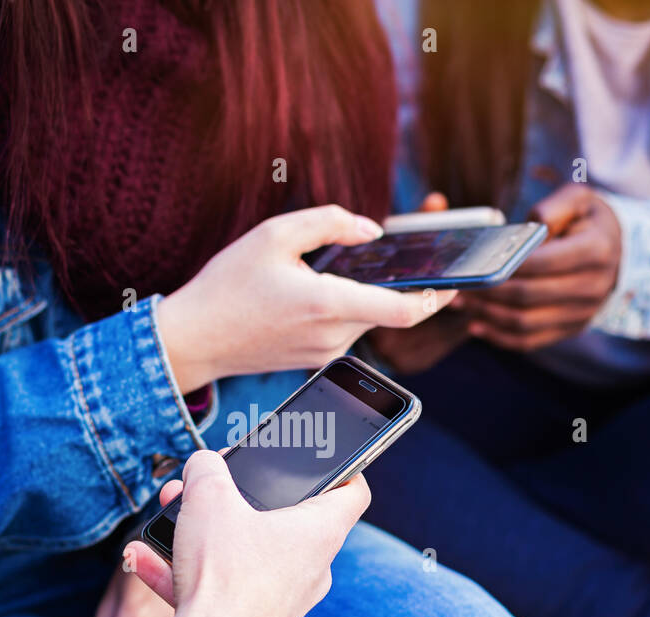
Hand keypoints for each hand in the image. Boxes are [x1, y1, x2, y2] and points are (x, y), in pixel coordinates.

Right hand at [128, 449, 369, 616]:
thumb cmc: (222, 575)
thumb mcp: (207, 498)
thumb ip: (206, 468)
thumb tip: (203, 464)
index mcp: (320, 533)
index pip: (352, 490)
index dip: (340, 467)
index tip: (317, 459)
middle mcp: (311, 569)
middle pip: (284, 519)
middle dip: (238, 499)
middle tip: (210, 485)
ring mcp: (282, 600)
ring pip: (244, 553)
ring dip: (204, 533)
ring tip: (171, 517)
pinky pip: (219, 587)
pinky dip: (185, 572)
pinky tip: (143, 560)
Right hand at [157, 205, 457, 392]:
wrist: (192, 341)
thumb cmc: (226, 286)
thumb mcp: (274, 234)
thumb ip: (330, 222)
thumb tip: (372, 232)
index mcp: (328, 304)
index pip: (404, 310)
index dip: (437, 297)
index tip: (457, 281)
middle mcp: (333, 336)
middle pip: (388, 311)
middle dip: (398, 284)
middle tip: (402, 255)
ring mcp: (324, 353)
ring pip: (365, 319)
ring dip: (365, 294)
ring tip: (337, 268)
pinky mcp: (313, 360)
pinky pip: (344, 329)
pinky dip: (344, 307)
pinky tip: (317, 289)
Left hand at [465, 183, 621, 351]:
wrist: (618, 252)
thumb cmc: (589, 221)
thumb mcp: (580, 199)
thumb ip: (555, 205)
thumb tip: (533, 223)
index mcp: (595, 250)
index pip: (541, 262)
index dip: (505, 265)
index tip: (475, 263)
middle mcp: (593, 287)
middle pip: (528, 296)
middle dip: (487, 292)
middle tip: (458, 285)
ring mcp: (583, 313)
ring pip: (525, 323)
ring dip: (488, 316)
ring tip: (461, 304)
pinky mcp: (571, 329)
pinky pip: (531, 340)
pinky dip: (500, 337)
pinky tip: (476, 326)